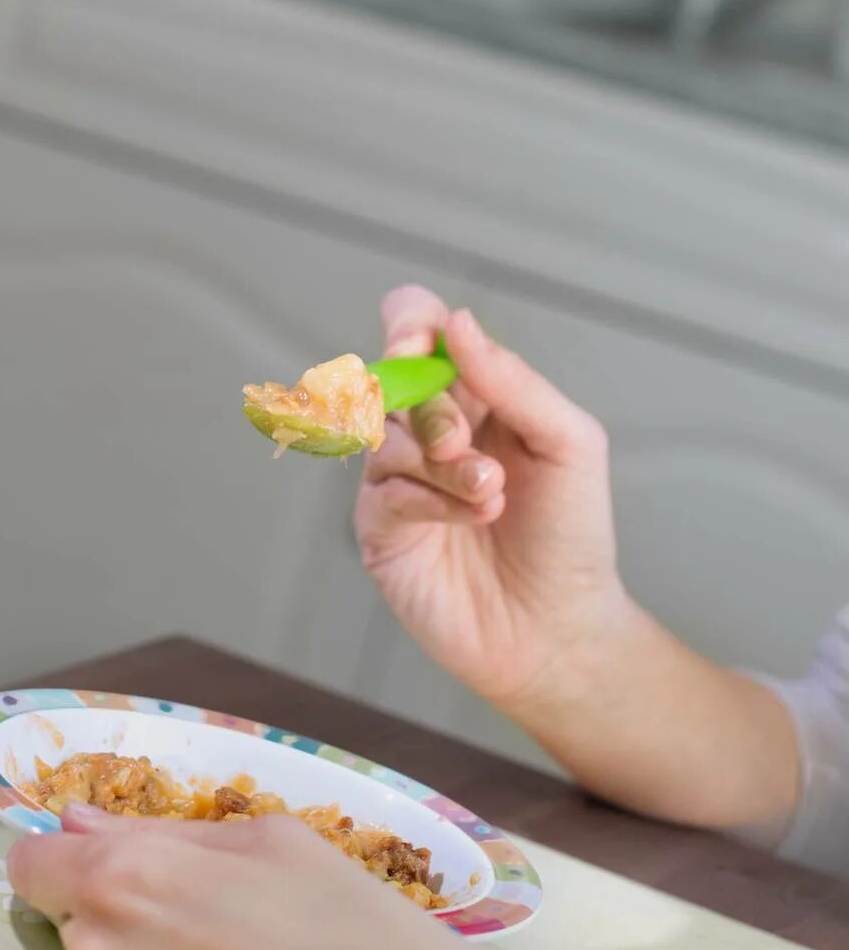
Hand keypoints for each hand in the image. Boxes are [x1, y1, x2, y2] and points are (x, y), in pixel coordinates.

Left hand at [7, 803, 462, 949]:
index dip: (62, 860)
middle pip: (63, 918)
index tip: (101, 866)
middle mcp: (101, 944)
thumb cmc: (347, 924)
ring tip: (215, 947)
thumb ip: (163, 830)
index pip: (29, 863)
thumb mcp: (267, 842)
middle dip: (106, 910)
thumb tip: (79, 821)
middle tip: (187, 915)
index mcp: (125, 874)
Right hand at [356, 285, 629, 709]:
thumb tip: (457, 323)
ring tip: (491, 495)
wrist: (559, 626)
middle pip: (389, 379)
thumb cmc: (571, 534)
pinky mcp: (379, 527)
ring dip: (442, 461)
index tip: (418, 343)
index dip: (408, 323)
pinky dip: (431, 499)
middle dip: (430, 408)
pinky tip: (472, 518)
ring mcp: (396, 477)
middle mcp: (424, 428)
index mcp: (470, 394)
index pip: (416, 327)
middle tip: (465, 442)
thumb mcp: (569, 442)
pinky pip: (382, 490)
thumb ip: (514, 381)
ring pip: (384, 435)